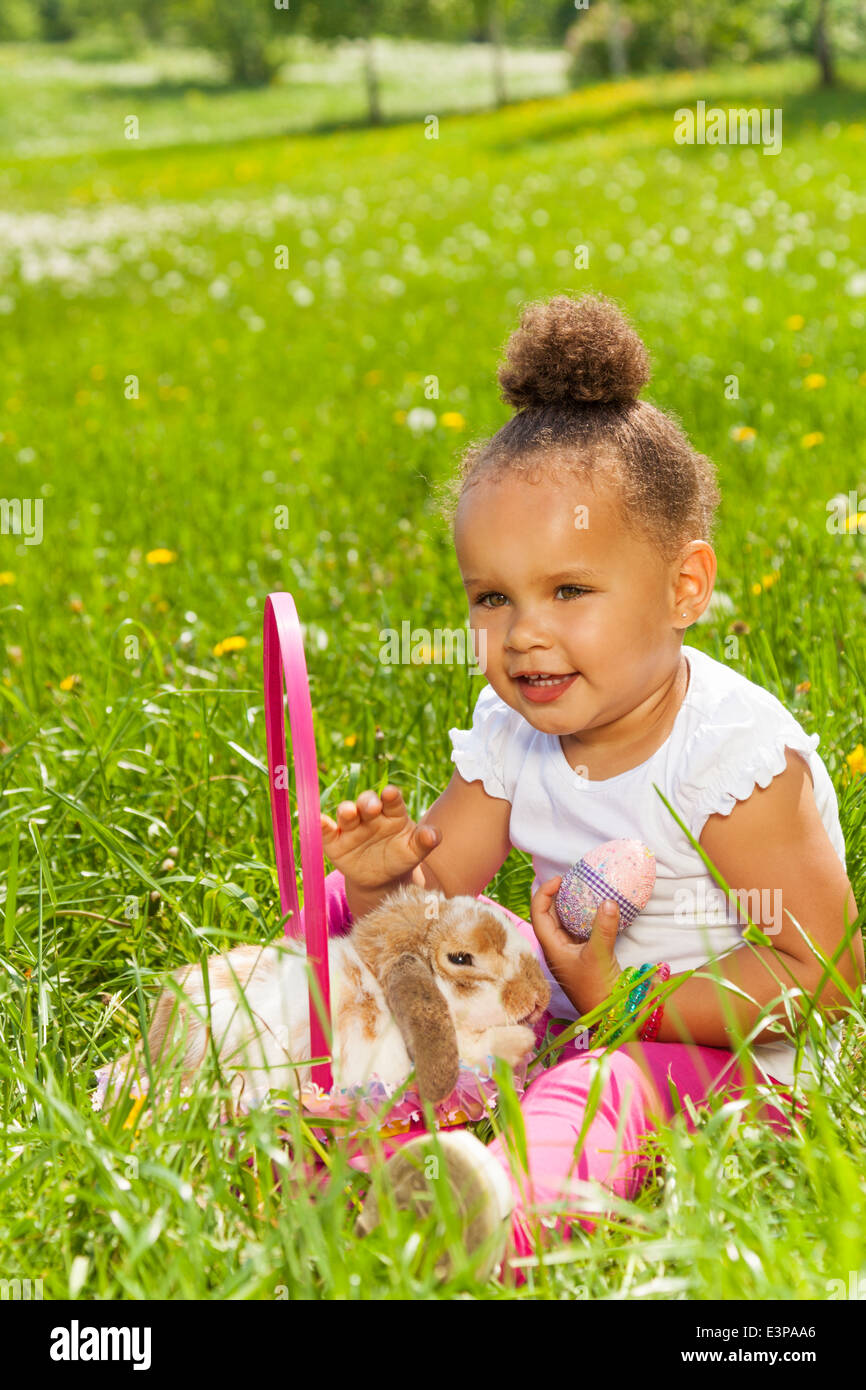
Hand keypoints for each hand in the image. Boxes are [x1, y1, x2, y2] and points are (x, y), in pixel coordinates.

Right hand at [320, 785, 440, 889]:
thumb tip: (434, 835)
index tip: (391, 793)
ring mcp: (351, 827)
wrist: (382, 880)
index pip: (392, 800)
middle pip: (367, 802)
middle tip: (371, 807)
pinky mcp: (335, 841)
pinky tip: (321, 821)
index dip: (391, 795)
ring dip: (347, 810)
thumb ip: (425, 841)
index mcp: (392, 813)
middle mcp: (370, 815)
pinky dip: (322, 824)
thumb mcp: (415, 851)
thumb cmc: (401, 858)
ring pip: (347, 813)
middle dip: (368, 802)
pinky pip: (327, 830)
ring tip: (349, 812)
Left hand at [530, 876, 621, 1015]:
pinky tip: (595, 907)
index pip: (538, 914)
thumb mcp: (600, 954)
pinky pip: (579, 929)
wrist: (610, 1012)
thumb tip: (609, 901)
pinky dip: (583, 915)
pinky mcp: (584, 954)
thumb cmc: (597, 988)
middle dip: (556, 895)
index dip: (544, 893)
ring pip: (564, 921)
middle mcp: (557, 948)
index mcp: (552, 947)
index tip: (560, 880)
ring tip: (581, 888)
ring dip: (570, 904)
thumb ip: (604, 927)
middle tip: (571, 880)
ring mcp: (570, 951)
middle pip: (548, 915)